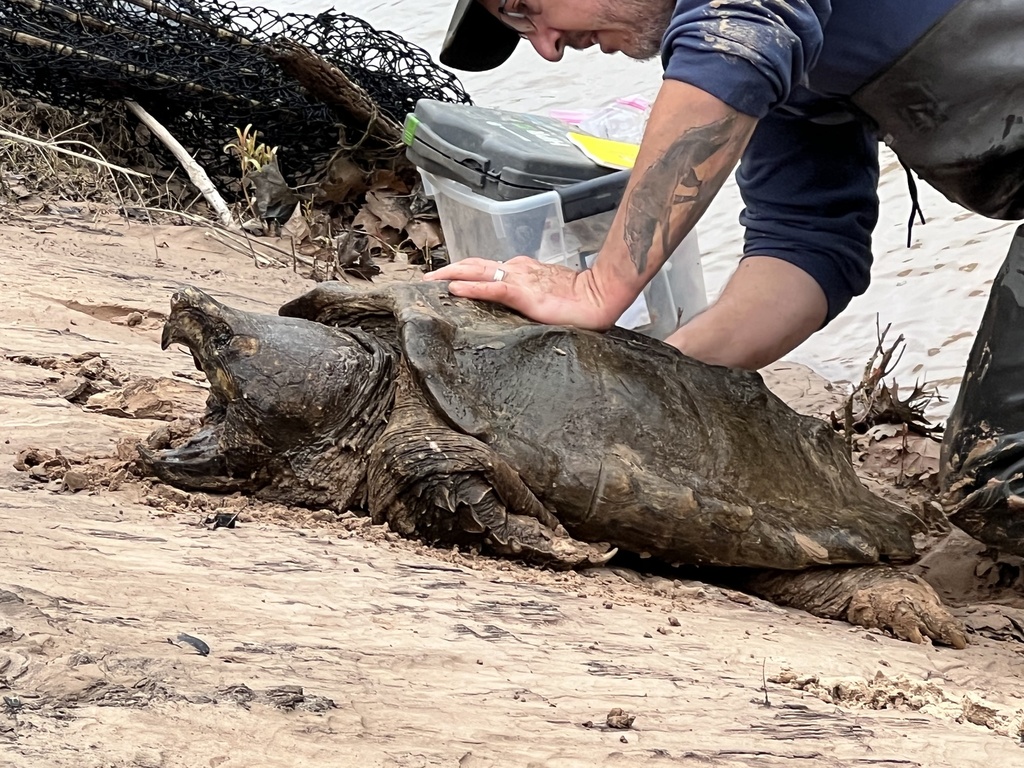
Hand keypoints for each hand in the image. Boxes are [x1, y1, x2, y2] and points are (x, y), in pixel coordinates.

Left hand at [424, 256, 617, 329]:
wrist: (601, 296)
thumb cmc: (581, 301)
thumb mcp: (548, 300)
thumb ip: (530, 300)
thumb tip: (519, 308)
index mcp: (522, 272)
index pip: (486, 269)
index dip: (464, 272)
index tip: (443, 280)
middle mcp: (516, 270)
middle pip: (474, 265)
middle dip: (448, 270)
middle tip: (425, 281)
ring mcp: (519, 279)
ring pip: (477, 271)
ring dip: (451, 275)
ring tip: (429, 282)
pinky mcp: (524, 293)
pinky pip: (491, 288)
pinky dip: (470, 287)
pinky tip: (454, 290)